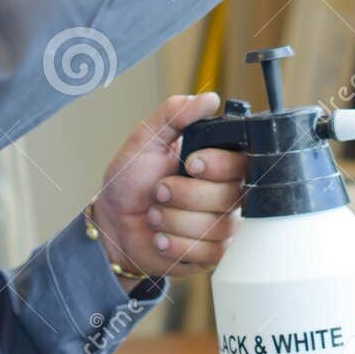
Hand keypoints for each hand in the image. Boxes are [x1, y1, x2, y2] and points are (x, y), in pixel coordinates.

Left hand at [91, 92, 247, 288]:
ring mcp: (221, 227)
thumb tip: (209, 98)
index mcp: (217, 164)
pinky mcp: (211, 256)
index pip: (242, 163)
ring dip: (174, 221)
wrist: (112, 224)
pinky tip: (160, 238)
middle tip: (158, 191)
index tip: (190, 164)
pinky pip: (209, 253)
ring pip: (216, 227)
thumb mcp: (146, 140)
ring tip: (155, 215)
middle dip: (183, 195)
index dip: (217, 165)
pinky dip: (176, 245)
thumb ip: (174, 114)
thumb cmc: (131, 182)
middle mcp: (226, 195)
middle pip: (230, 197)